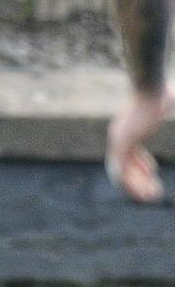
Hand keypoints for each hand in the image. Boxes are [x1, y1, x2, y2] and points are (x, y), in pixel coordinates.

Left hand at [106, 88, 173, 202]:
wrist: (151, 90)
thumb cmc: (160, 94)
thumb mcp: (168, 102)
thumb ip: (169, 104)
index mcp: (127, 129)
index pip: (129, 154)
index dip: (140, 164)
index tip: (153, 172)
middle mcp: (119, 136)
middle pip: (124, 165)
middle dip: (138, 180)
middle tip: (154, 191)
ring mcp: (117, 141)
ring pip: (121, 172)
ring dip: (136, 187)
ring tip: (154, 196)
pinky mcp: (120, 144)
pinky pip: (121, 171)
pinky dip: (132, 184)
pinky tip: (146, 192)